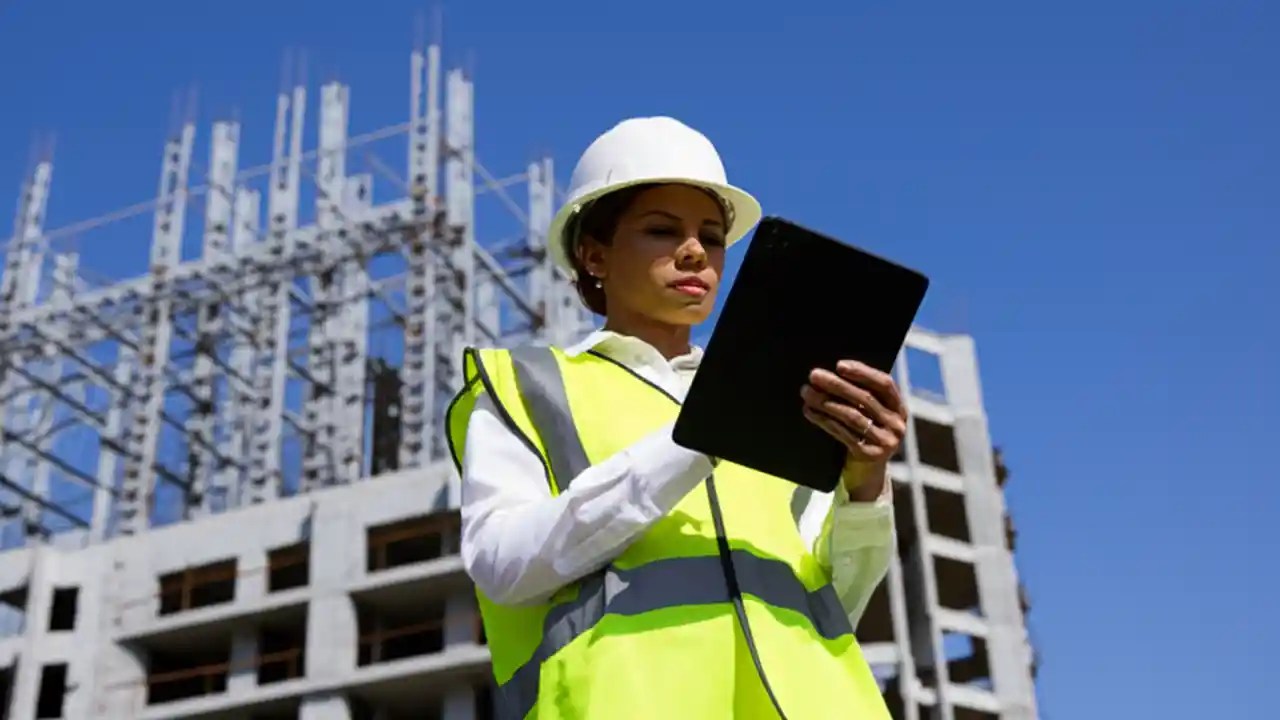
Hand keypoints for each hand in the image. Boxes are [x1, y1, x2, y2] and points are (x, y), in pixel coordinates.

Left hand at [800, 360, 907, 495]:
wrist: (867, 476)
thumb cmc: (864, 436)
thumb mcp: (871, 416)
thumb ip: (861, 397)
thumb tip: (831, 373)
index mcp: (899, 408)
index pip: (885, 384)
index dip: (863, 372)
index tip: (839, 365)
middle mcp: (897, 424)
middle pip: (865, 398)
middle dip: (837, 384)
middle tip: (814, 375)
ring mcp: (886, 442)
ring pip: (852, 416)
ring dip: (826, 402)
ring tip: (807, 393)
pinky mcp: (870, 455)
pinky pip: (843, 433)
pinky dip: (824, 420)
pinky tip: (810, 412)